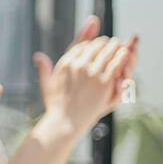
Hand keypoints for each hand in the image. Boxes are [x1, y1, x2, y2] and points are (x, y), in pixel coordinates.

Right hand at [34, 15, 138, 133]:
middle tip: (111, 42)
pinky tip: (124, 53)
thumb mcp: (47, 84)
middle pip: (95, 47)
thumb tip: (38, 55)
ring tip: (118, 45)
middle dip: (104, 43)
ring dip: (114, 46)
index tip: (96, 43)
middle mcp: (77, 65)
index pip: (81, 46)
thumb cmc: (56, 105)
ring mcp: (91, 73)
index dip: (90, 43)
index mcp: (64, 64)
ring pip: (107, 53)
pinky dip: (120, 57)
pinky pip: (115, 64)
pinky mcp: (104, 82)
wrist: (65, 122)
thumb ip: (44, 68)